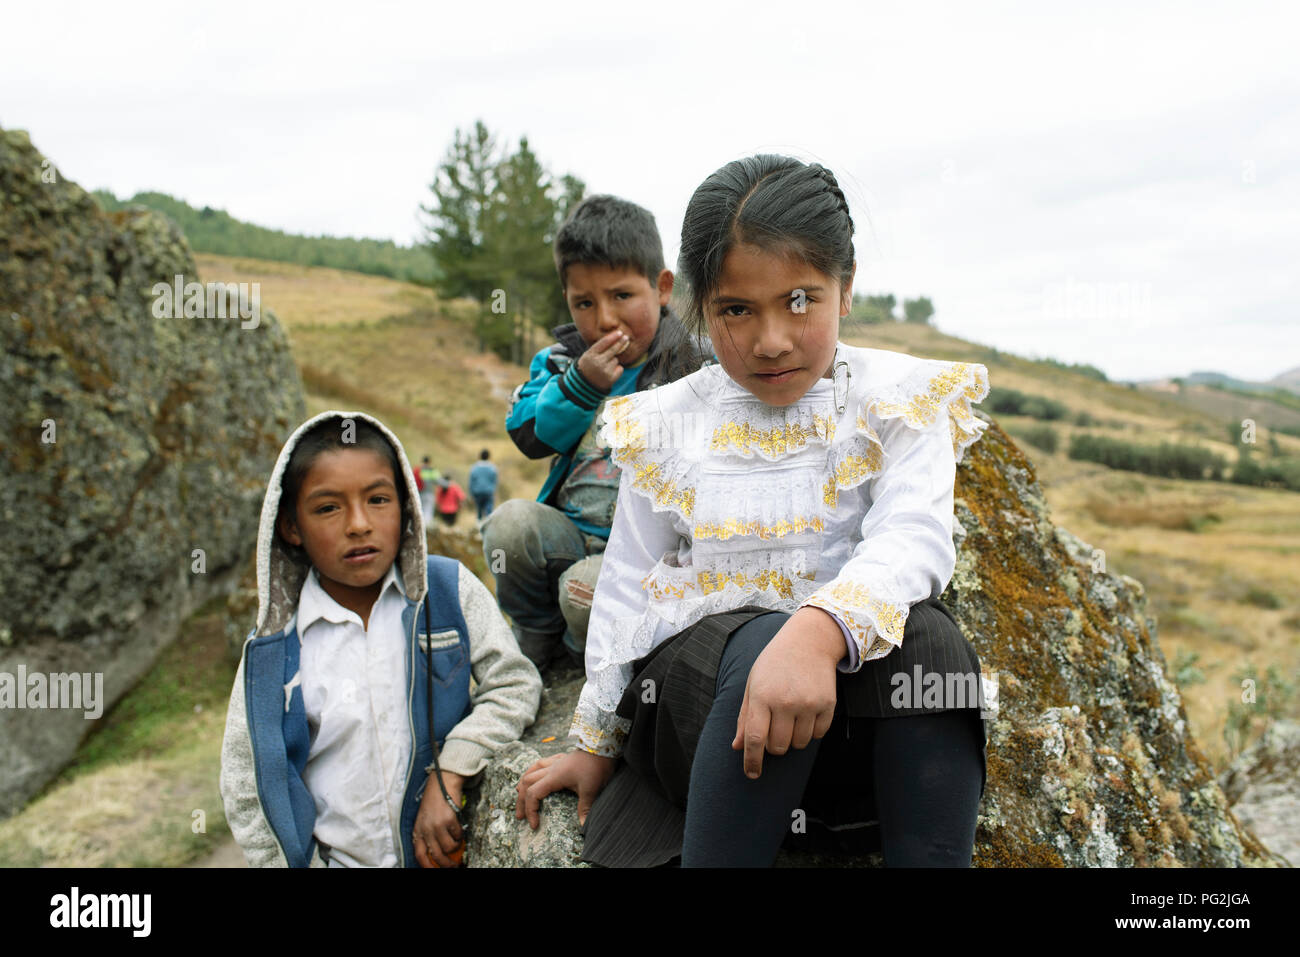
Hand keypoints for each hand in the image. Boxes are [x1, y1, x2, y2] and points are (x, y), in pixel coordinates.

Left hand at [414, 769, 465, 867]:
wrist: (442, 782)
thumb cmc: (434, 801)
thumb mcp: (424, 819)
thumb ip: (427, 834)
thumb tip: (436, 854)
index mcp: (417, 830)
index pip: (419, 855)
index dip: (426, 866)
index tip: (435, 870)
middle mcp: (426, 829)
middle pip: (436, 856)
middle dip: (447, 864)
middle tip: (455, 866)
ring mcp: (437, 825)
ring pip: (449, 848)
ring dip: (456, 847)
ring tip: (457, 841)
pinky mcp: (449, 820)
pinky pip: (458, 836)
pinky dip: (460, 835)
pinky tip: (458, 829)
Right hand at [515, 749, 616, 828]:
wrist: (602, 746)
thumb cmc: (596, 766)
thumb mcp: (591, 789)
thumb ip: (584, 808)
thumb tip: (583, 827)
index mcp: (554, 777)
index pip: (533, 794)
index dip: (530, 810)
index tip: (534, 824)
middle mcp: (551, 768)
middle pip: (527, 782)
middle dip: (521, 800)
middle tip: (520, 816)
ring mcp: (556, 762)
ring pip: (531, 770)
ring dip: (523, 783)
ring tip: (519, 793)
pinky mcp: (562, 759)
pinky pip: (541, 763)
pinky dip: (533, 771)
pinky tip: (535, 774)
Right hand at [576, 330, 629, 390]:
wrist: (585, 384)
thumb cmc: (589, 365)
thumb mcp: (588, 354)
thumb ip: (599, 347)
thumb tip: (614, 337)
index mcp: (591, 355)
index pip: (604, 343)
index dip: (613, 337)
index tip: (620, 332)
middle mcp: (598, 362)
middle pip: (613, 350)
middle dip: (620, 342)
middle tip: (626, 337)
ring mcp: (605, 371)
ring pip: (616, 359)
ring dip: (613, 361)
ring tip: (604, 366)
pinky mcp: (611, 378)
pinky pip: (620, 368)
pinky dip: (617, 369)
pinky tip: (609, 372)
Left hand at [732, 607, 843, 778]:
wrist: (809, 641)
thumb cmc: (775, 663)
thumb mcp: (753, 683)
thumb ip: (744, 716)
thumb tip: (737, 746)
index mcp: (762, 695)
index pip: (755, 738)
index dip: (752, 760)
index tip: (752, 774)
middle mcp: (785, 701)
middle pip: (778, 746)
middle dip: (773, 746)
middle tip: (774, 729)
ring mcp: (809, 703)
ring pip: (799, 744)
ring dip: (792, 739)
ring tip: (790, 717)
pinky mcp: (828, 705)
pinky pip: (818, 735)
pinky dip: (811, 731)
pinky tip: (806, 712)